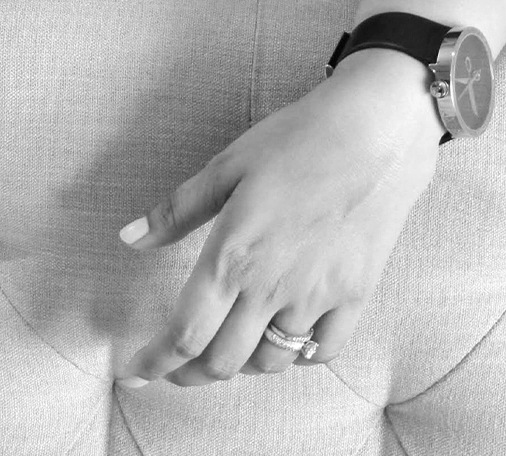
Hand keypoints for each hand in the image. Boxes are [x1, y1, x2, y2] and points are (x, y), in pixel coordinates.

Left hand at [113, 49, 444, 388]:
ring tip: (231, 342)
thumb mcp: (228, 165)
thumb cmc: (297, 139)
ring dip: (243, 362)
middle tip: (177, 365)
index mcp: (232, 256)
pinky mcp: (354, 297)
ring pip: (270, 363)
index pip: (184, 335)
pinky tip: (287, 336)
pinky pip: (321, 352)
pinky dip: (298, 355)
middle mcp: (271, 289)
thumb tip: (129, 239)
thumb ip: (177, 211)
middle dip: (191, 373)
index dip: (153, 364)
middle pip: (222, 363)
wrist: (376, 129)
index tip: (134, 375)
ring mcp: (316, 298)